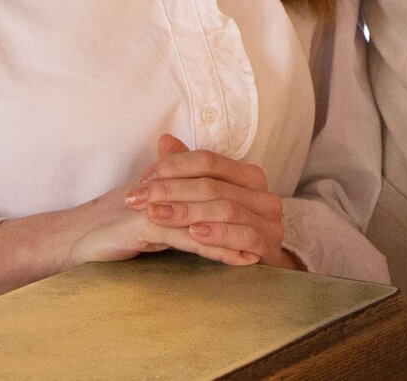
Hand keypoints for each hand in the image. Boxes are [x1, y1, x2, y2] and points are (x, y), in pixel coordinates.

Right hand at [0, 142, 264, 298]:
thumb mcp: (156, 207)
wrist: (74, 237)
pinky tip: (235, 259)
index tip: (265, 210)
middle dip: (247, 213)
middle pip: (216, 191)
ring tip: (260, 249)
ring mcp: (155, 201)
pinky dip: (215, 248)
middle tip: (272, 233)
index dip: (242, 189)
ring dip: (237, 233)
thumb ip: (182, 196)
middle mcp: (164, 182)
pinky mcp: (145, 224)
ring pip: (206, 213)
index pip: (216, 174)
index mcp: (169, 174)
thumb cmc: (116, 224)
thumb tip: (216, 199)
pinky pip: (187, 236)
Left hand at [124, 134, 300, 269]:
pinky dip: (217, 234)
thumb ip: (189, 171)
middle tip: (137, 199)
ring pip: (225, 209)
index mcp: (249, 176)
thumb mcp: (208, 198)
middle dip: (170, 191)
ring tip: (154, 215)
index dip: (172, 167)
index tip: (141, 180)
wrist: (260, 266)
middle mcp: (263, 194)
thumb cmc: (230, 229)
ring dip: (186, 212)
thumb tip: (165, 140)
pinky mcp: (268, 247)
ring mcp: (269, 221)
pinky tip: (193, 234)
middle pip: (212, 185)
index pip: (208, 160)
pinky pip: (242, 236)